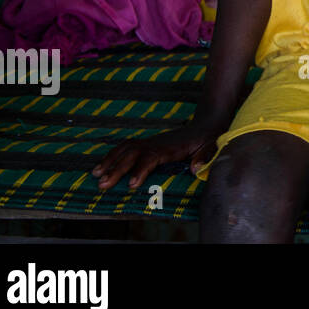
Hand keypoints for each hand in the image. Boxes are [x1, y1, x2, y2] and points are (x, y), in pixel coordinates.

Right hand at [91, 122, 222, 189]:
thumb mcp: (212, 146)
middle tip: (102, 185)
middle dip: (116, 169)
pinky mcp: (149, 143)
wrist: (207, 123)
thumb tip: (194, 168)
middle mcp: (158, 143)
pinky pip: (127, 147)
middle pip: (133, 154)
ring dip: (110, 161)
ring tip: (95, 175)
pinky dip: (113, 155)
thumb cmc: (209, 138)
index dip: (141, 170)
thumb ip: (206, 156)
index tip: (131, 184)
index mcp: (172, 147)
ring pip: (126, 149)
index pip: (152, 158)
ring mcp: (152, 142)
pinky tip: (103, 166)